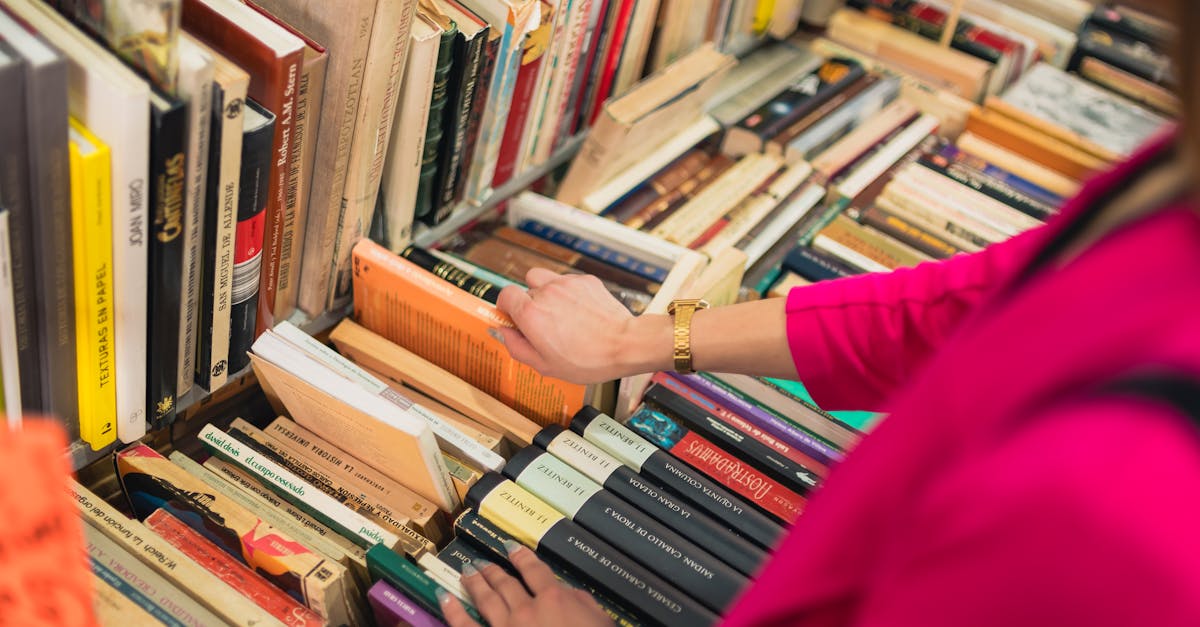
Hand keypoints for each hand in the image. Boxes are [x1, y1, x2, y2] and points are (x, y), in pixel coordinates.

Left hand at [441, 543, 612, 626]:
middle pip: (506, 583)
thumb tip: (567, 592)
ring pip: (485, 599)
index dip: (521, 556)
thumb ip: (582, 603)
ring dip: (474, 583)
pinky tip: (446, 598)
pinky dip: (453, 611)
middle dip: (492, 570)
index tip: (510, 546)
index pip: (535, 570)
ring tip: (466, 572)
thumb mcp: (600, 621)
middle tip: (481, 561)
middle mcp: (526, 609)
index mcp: (554, 598)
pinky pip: (466, 626)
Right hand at [494, 268, 670, 383]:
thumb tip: (504, 332)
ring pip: (543, 279)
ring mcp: (566, 284)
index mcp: (531, 314)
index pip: (505, 295)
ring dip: (545, 293)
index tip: (514, 318)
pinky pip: (566, 281)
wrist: (625, 344)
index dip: (506, 307)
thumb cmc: (589, 360)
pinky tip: (580, 311)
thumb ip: (517, 347)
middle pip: (525, 290)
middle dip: (530, 306)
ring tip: (559, 313)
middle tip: (544, 325)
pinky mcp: (584, 280)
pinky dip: (568, 293)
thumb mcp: (545, 366)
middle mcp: (546, 293)